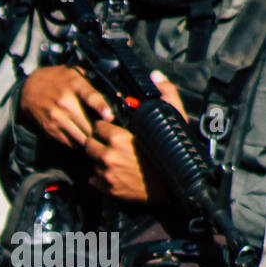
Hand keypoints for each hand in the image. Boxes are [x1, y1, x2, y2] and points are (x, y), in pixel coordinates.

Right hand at [19, 64, 113, 147]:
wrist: (29, 90)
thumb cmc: (56, 80)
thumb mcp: (73, 72)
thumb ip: (89, 82)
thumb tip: (110, 92)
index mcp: (74, 85)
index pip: (90, 97)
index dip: (101, 107)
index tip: (110, 117)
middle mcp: (65, 102)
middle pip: (88, 124)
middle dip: (100, 130)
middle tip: (107, 132)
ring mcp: (56, 117)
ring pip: (80, 136)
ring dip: (91, 139)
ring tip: (97, 139)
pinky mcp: (50, 129)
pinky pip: (69, 142)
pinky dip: (79, 143)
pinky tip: (83, 139)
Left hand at [82, 70, 187, 203]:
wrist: (176, 189)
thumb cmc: (174, 155)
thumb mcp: (174, 121)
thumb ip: (165, 95)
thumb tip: (155, 77)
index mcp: (119, 138)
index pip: (98, 126)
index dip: (105, 125)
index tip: (112, 127)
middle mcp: (108, 156)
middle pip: (89, 143)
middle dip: (98, 141)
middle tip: (111, 142)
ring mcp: (105, 174)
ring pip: (91, 160)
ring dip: (99, 157)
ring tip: (115, 156)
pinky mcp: (106, 188)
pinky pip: (93, 178)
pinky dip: (100, 175)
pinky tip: (114, 171)